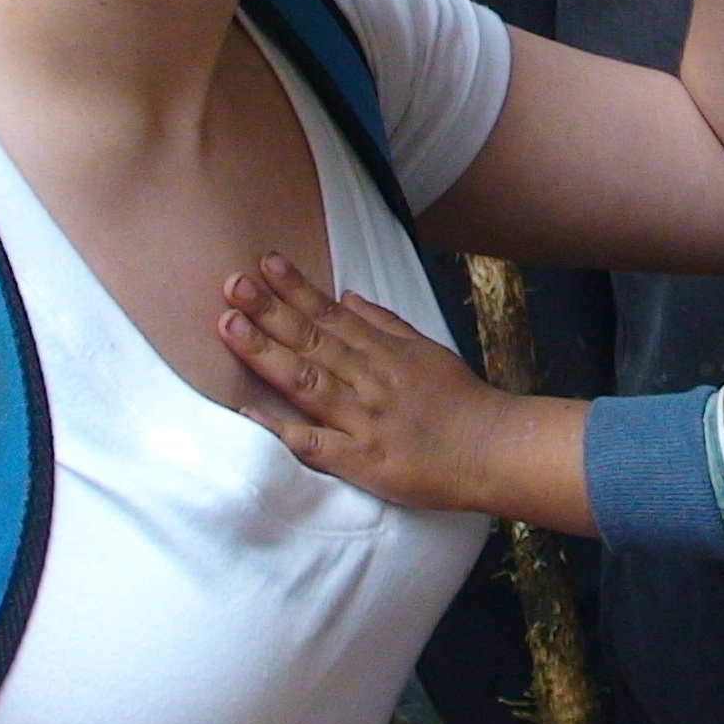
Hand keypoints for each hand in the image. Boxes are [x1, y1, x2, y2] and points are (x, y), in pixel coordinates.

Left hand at [217, 255, 590, 525]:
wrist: (493, 450)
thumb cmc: (462, 402)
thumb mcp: (427, 350)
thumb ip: (384, 323)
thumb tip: (345, 296)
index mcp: (384, 353)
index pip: (332, 315)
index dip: (296, 289)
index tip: (265, 264)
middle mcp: (369, 379)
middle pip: (312, 340)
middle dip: (269, 311)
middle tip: (232, 284)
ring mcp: (364, 418)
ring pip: (307, 380)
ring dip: (266, 352)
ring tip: (230, 326)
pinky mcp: (363, 459)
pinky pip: (315, 444)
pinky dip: (281, 428)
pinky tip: (249, 413)